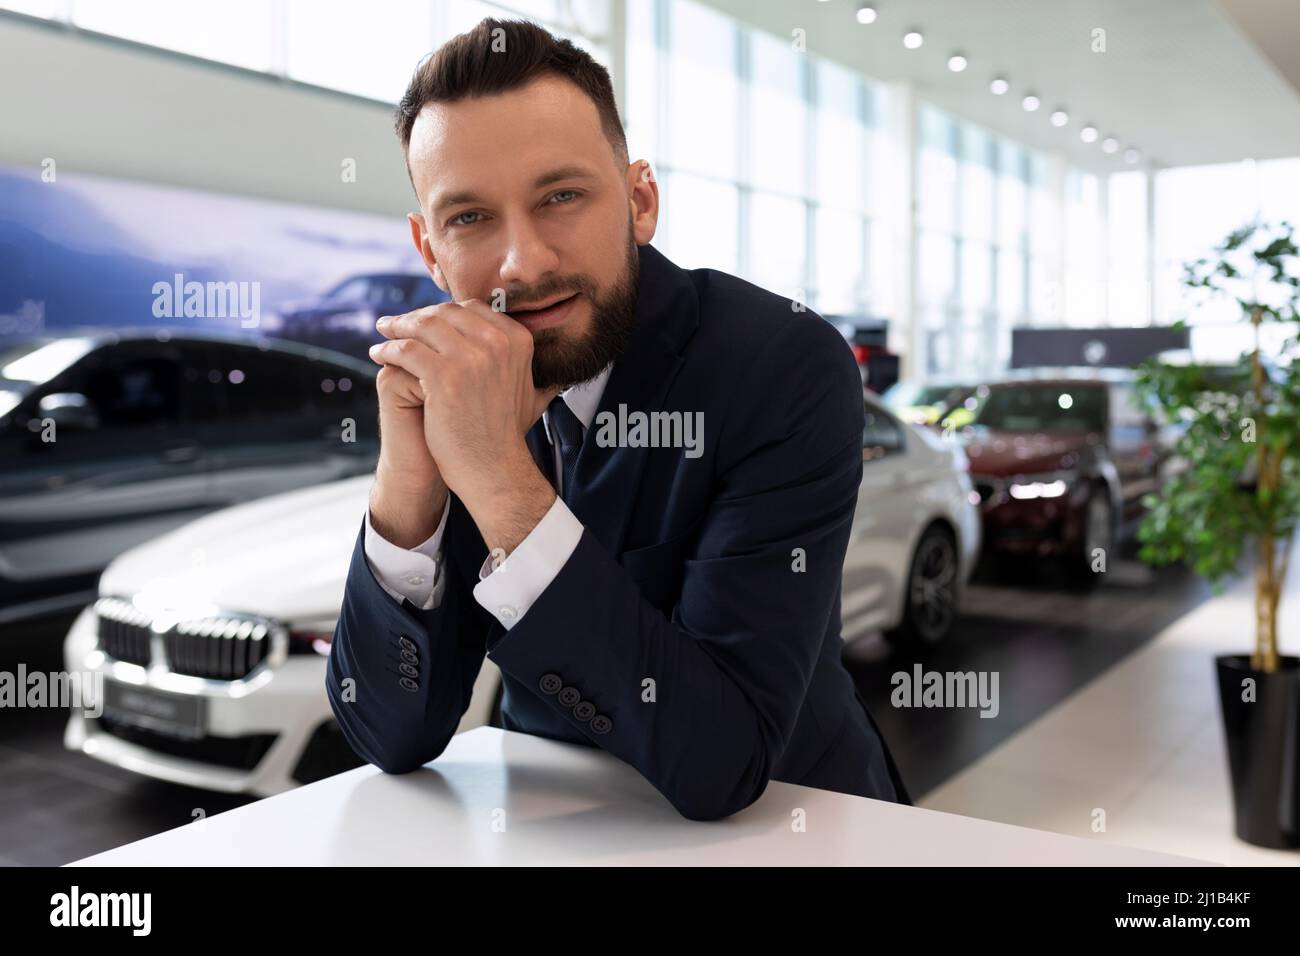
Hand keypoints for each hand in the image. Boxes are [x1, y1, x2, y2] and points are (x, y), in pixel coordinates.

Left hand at [369, 300, 557, 549]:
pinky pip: (405, 350)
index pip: (471, 309)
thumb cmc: (503, 432)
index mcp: (516, 339)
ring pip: (422, 326)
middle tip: (396, 324)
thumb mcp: (525, 386)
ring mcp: (470, 358)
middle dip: (416, 315)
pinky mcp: (444, 376)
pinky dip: (387, 350)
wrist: (494, 467)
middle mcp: (497, 342)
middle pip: (445, 313)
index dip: (442, 312)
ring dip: (397, 327)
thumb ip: (516, 359)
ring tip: (383, 332)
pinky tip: (378, 354)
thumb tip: (517, 338)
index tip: (424, 320)